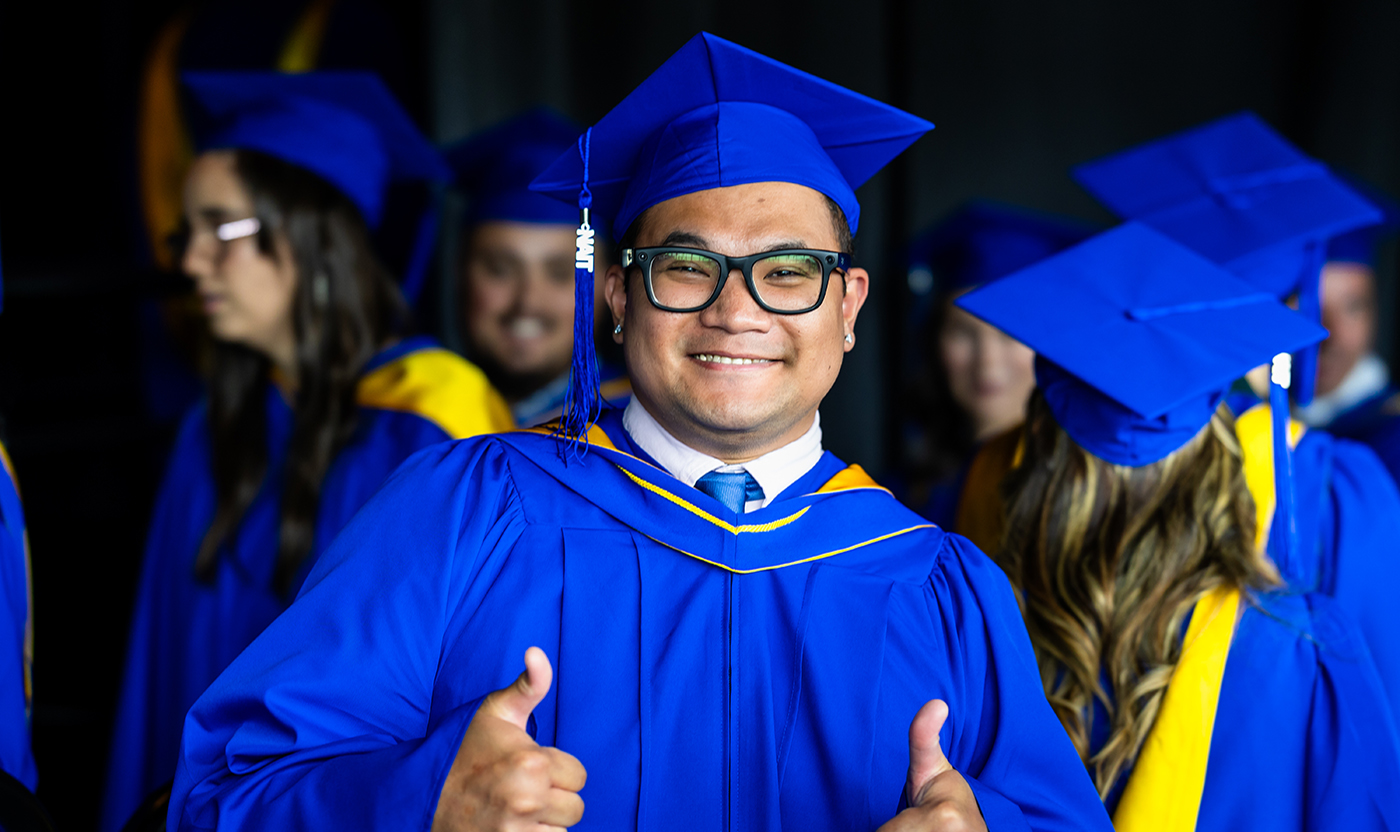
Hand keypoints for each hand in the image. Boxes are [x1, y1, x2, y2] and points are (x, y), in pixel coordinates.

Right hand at [433, 647, 586, 830]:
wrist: (423, 792)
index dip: (557, 768)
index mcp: (532, 762)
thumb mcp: (497, 710)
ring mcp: (517, 830)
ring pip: (561, 829)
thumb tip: (537, 652)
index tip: (531, 764)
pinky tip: (513, 822)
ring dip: (546, 820)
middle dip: (555, 795)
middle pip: (575, 806)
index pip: (578, 775)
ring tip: (517, 804)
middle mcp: (529, 799)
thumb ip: (529, 684)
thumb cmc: (464, 748)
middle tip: (525, 785)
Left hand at [877, 699, 986, 831]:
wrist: (973, 824)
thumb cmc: (943, 795)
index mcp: (944, 819)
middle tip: (914, 825)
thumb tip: (937, 703)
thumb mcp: (929, 764)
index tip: (906, 821)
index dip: (891, 827)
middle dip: (900, 831)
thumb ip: (923, 736)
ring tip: (919, 830)